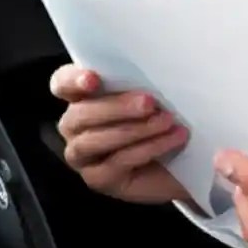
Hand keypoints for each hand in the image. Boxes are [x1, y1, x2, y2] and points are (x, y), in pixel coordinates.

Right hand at [49, 64, 190, 204]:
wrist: (185, 161)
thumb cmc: (166, 120)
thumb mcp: (157, 96)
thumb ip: (144, 83)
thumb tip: (157, 68)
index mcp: (84, 97)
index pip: (62, 83)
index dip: (72, 80)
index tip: (93, 80)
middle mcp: (76, 126)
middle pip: (79, 114)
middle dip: (115, 107)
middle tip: (149, 102)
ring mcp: (83, 156)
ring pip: (93, 141)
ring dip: (134, 129)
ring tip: (166, 121)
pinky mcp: (98, 179)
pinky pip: (116, 162)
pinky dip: (147, 148)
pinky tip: (172, 139)